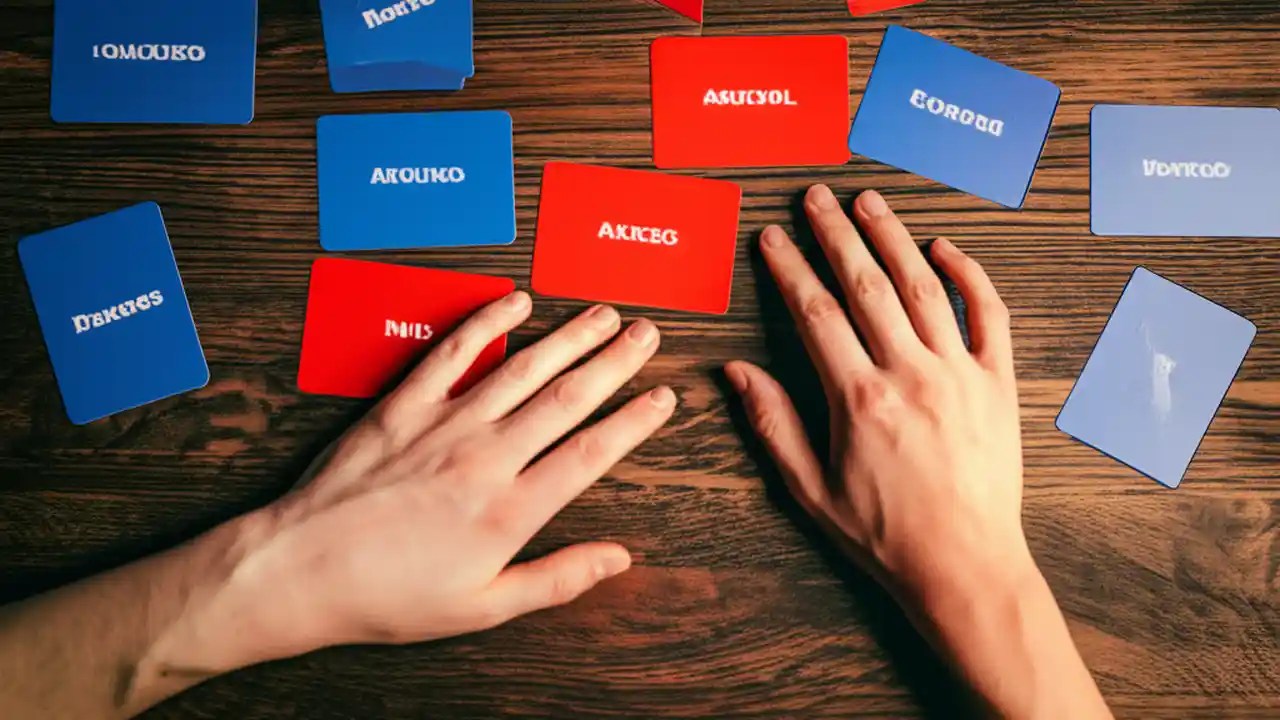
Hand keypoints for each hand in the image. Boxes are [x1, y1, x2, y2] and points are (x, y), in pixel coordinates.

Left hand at [143, 293, 674, 674]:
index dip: (634, 421)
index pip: (591, 453)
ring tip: (602, 315)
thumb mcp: (482, 607)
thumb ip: (556, 579)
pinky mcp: (403, 406)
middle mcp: (486, 458)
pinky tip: (515, 302)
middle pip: (568, 397)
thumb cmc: (389, 598)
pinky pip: (452, 353)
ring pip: (522, 369)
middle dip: (614, 361)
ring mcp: (444, 425)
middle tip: (646, 332)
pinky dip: (486, 323)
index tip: (663, 397)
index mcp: (511, 510)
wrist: (300, 571)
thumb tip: (618, 559)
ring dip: (568, 337)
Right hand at [726, 185, 1027, 611]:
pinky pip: (989, 314)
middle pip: (866, 284)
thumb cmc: (885, 534)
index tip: (772, 237)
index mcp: (859, 399)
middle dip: (835, 234)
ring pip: (923, 286)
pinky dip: (969, 275)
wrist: (965, 566)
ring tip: (869, 202)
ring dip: (893, 237)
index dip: (789, 268)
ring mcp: (959, 373)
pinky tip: (945, 248)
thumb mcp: (811, 490)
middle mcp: (910, 374)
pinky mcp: (997, 383)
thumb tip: (736, 372)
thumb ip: (774, 425)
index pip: (815, 313)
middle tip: (815, 197)